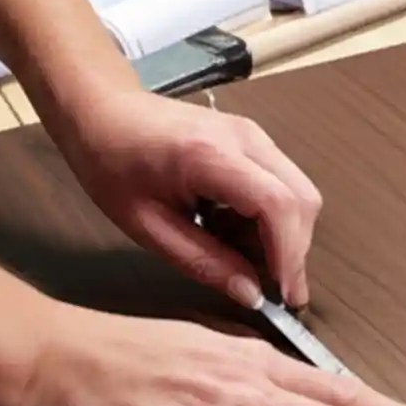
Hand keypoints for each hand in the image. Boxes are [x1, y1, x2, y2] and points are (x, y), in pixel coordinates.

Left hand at [50, 88, 321, 308]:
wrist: (103, 109)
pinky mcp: (256, 139)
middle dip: (295, 250)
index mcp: (209, 155)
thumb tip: (251, 295)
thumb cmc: (112, 164)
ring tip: (241, 254)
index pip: (276, 204)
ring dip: (284, 235)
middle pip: (302, 199)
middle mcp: (246, 138)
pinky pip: (284, 184)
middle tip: (274, 290)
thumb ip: (203, 262)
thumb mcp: (146, 225)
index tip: (286, 296)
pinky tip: (235, 230)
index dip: (289, 254)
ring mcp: (255, 135)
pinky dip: (273, 218)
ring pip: (300, 192)